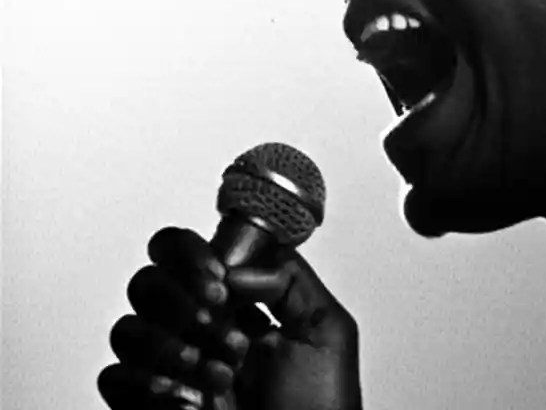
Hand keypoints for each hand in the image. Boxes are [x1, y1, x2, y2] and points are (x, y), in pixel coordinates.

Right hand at [99, 227, 361, 409]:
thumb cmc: (320, 408)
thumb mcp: (327, 331)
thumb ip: (289, 279)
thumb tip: (235, 265)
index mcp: (239, 304)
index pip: (189, 254)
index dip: (192, 256)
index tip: (218, 279)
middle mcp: (199, 329)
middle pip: (149, 283)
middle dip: (183, 303)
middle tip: (222, 329)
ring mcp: (170, 367)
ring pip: (127, 329)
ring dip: (172, 348)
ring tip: (221, 376)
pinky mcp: (149, 404)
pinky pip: (114, 378)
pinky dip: (148, 384)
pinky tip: (191, 400)